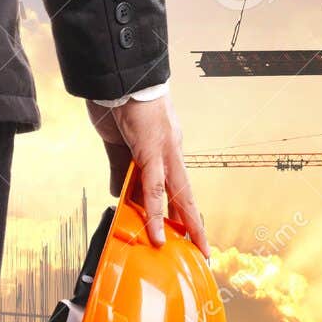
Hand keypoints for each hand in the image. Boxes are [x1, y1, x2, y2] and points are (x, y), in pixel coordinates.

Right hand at [86, 93, 206, 253]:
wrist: (118, 73)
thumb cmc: (118, 100)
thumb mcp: (117, 141)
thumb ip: (121, 168)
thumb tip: (121, 195)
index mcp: (164, 147)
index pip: (175, 184)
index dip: (183, 207)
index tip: (188, 229)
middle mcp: (171, 150)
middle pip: (185, 193)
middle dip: (194, 222)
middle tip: (204, 248)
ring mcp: (164, 149)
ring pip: (177, 193)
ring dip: (182, 223)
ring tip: (190, 248)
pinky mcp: (151, 149)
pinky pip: (153, 187)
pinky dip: (155, 212)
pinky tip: (157, 232)